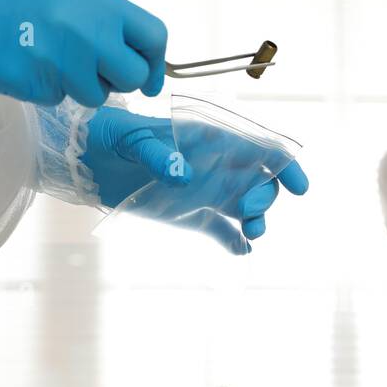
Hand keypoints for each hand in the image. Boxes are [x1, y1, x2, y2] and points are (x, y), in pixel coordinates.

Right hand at [0, 0, 166, 105]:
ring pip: (96, 97)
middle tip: (95, 71)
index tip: (150, 79)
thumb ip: (102, 21)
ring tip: (48, 58)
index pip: (154, 38)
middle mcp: (90, 34)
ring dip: (79, 87)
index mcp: (101, 5)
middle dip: (119, 81)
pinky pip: (57, 99)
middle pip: (133, 77)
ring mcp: (64, 63)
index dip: (155, 63)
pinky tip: (25, 63)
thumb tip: (131, 52)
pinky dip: (45, 88)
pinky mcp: (39, 86)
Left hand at [81, 107, 309, 252]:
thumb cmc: (113, 137)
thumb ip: (158, 155)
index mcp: (214, 141)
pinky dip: (234, 241)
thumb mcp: (133, 140)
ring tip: (253, 235)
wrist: (88, 159)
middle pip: (261, 183)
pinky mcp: (191, 215)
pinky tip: (241, 250)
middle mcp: (218, 166)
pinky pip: (221, 230)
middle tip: (247, 213)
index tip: (298, 188)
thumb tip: (184, 175)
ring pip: (246, 208)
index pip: (263, 149)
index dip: (286, 166)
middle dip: (265, 199)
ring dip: (257, 222)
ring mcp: (206, 191)